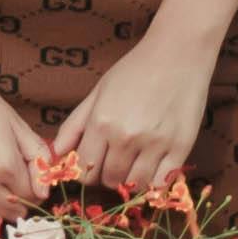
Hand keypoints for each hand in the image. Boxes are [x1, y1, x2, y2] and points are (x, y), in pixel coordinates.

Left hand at [53, 27, 217, 194]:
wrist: (178, 53)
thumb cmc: (134, 70)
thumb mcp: (97, 92)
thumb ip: (74, 125)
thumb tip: (56, 154)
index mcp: (102, 122)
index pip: (84, 169)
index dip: (84, 172)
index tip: (91, 166)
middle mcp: (126, 136)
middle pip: (109, 179)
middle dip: (106, 175)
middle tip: (113, 162)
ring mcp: (156, 144)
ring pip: (134, 185)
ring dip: (129, 181)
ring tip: (132, 163)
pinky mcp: (181, 148)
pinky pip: (162, 183)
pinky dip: (154, 182)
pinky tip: (152, 168)